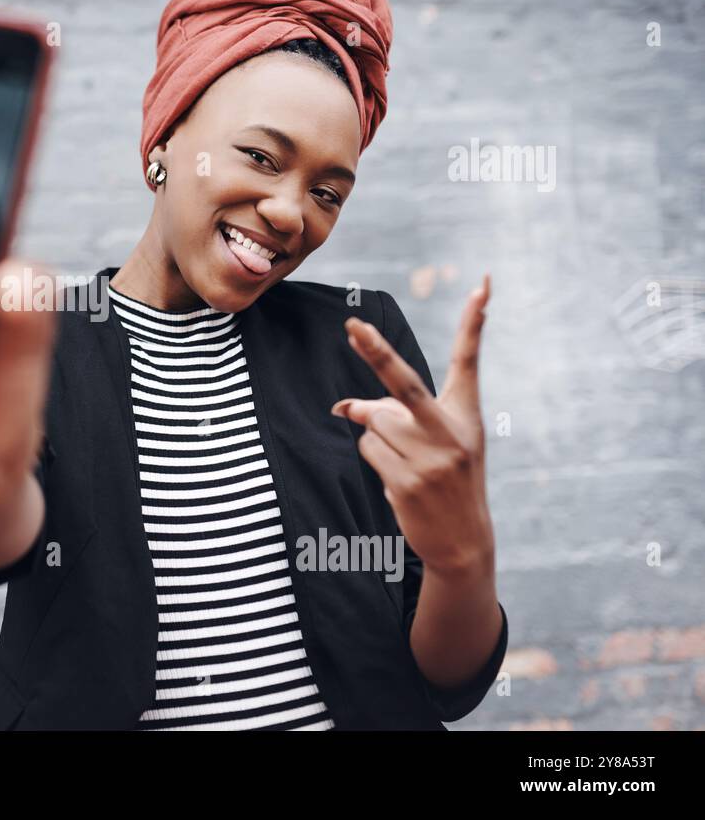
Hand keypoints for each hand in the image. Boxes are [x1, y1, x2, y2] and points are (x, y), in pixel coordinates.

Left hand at [330, 277, 493, 576]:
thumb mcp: (434, 442)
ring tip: (406, 461)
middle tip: (351, 325)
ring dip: (377, 434)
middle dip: (376, 352)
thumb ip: (393, 415)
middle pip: (405, 384)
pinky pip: (368, 448)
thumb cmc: (445, 479)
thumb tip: (342, 406)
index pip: (469, 360)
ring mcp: (431, 459)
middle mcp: (452, 432)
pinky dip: (374, 456)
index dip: (474, 322)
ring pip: (374, 422)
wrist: (463, 541)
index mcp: (466, 414)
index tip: (483, 283)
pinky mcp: (407, 482)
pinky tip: (400, 479)